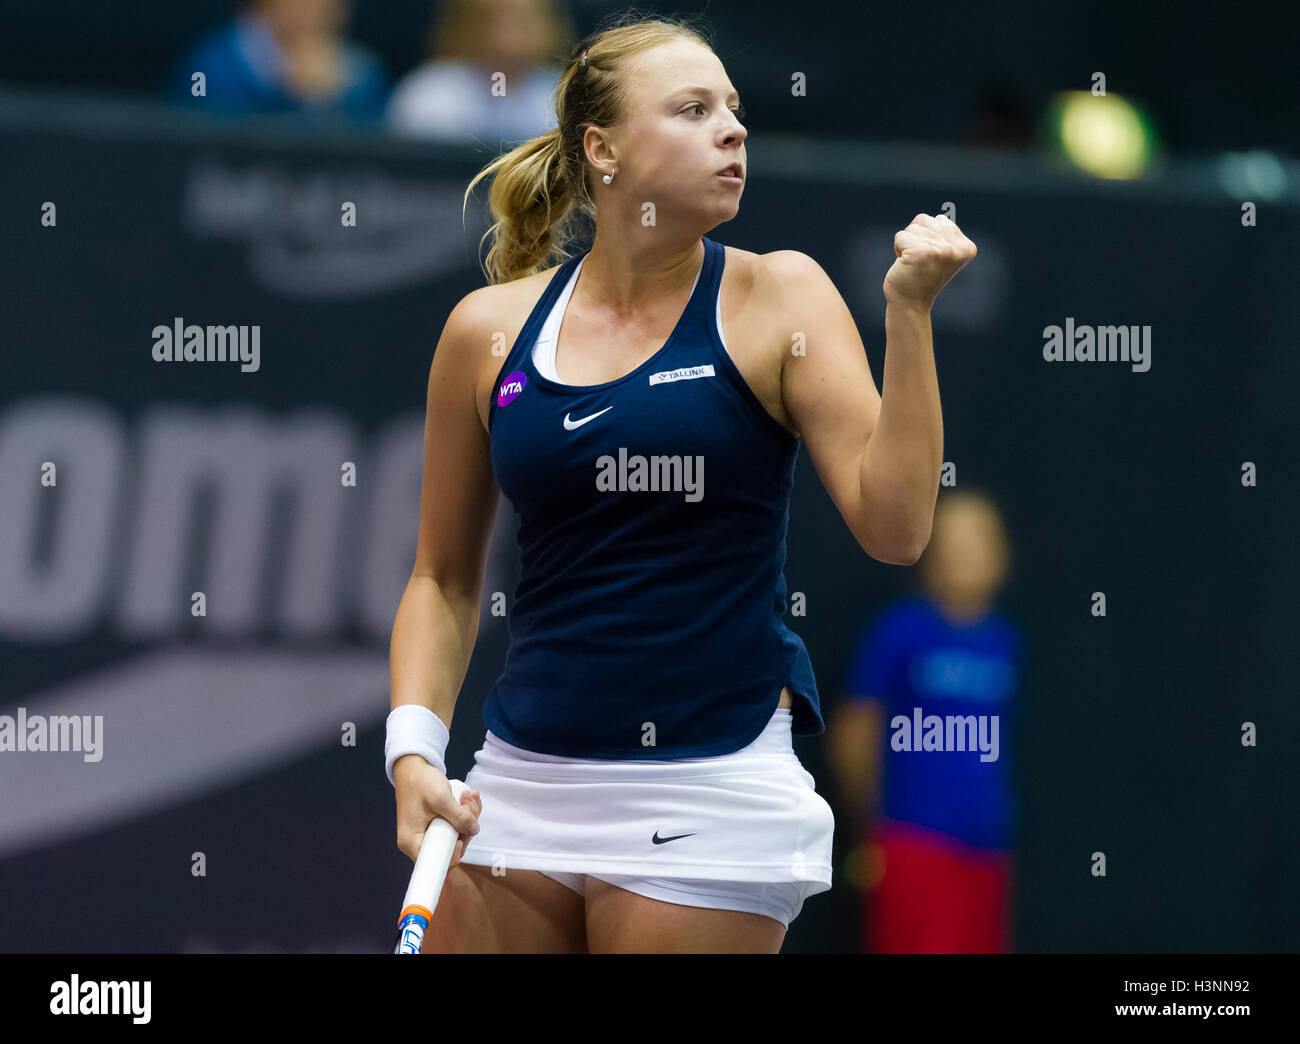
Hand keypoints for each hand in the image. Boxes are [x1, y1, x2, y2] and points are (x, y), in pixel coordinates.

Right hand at [394, 755, 481, 869]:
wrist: (413, 768)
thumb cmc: (420, 782)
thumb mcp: (440, 798)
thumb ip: (458, 816)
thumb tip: (474, 830)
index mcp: (412, 841)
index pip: (436, 863)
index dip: (454, 853)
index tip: (462, 835)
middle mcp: (419, 842)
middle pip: (451, 848)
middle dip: (466, 826)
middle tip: (468, 803)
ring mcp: (429, 834)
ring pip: (456, 835)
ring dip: (468, 816)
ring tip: (468, 796)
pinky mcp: (436, 825)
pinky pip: (455, 826)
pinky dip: (464, 813)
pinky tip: (467, 797)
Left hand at [882, 213, 976, 309]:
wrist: (910, 303)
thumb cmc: (921, 276)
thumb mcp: (941, 253)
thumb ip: (943, 235)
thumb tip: (939, 218)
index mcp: (967, 247)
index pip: (939, 219)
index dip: (927, 236)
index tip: (930, 258)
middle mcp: (958, 248)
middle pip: (925, 220)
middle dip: (915, 237)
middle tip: (919, 260)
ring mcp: (941, 250)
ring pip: (912, 228)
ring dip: (906, 244)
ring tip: (913, 262)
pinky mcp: (922, 252)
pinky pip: (900, 236)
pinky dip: (898, 249)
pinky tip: (905, 264)